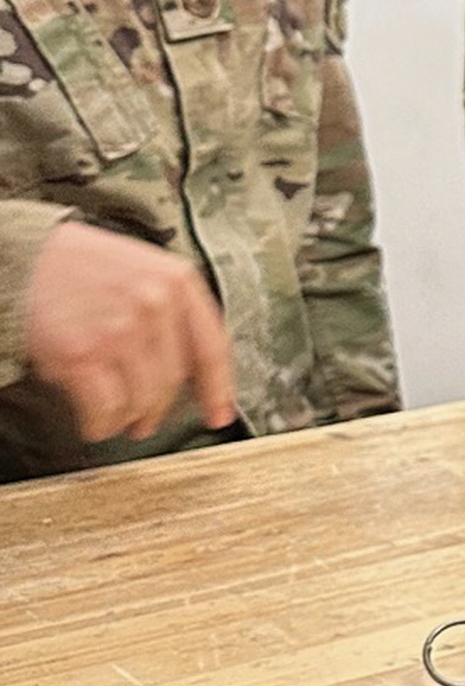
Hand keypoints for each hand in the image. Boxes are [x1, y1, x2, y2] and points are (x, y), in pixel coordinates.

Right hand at [24, 216, 234, 444]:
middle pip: (174, 381)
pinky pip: (106, 411)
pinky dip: (100, 424)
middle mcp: (155, 305)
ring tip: (114, 415)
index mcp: (178, 281)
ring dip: (128, 418)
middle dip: (158, 410)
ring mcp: (120, 331)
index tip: (219, 414)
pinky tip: (94, 419)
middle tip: (146, 420)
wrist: (25, 261)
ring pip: (143, 401)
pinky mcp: (83, 355)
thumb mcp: (145, 272)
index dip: (218, 389)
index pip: (212, 347)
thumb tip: (194, 370)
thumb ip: (174, 313)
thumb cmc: (82, 268)